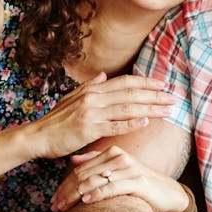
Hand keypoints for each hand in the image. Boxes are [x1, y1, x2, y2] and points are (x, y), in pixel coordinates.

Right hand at [27, 73, 174, 159]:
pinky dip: (131, 124)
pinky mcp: (89, 129)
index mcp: (92, 90)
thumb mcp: (71, 98)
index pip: (124, 82)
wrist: (38, 136)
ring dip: (150, 109)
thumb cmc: (55, 121)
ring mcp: (92, 113)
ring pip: (127, 108)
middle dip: (154, 96)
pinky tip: (146, 123)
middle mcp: (93, 98)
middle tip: (173, 98)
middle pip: (130, 94)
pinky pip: (114, 126)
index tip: (162, 84)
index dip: (145, 83)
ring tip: (167, 110)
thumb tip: (103, 75)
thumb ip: (89, 86)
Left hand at [50, 146, 190, 211]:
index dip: (64, 184)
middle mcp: (119, 157)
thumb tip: (73, 160)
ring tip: (64, 207)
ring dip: (76, 195)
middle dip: (66, 192)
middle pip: (84, 174)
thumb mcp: (118, 172)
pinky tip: (86, 201)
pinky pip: (112, 187)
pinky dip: (97, 194)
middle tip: (54, 206)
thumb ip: (96, 163)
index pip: (80, 169)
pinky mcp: (138, 181)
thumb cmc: (141, 184)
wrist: (169, 194)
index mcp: (112, 153)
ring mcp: (129, 168)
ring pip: (94, 180)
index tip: (54, 200)